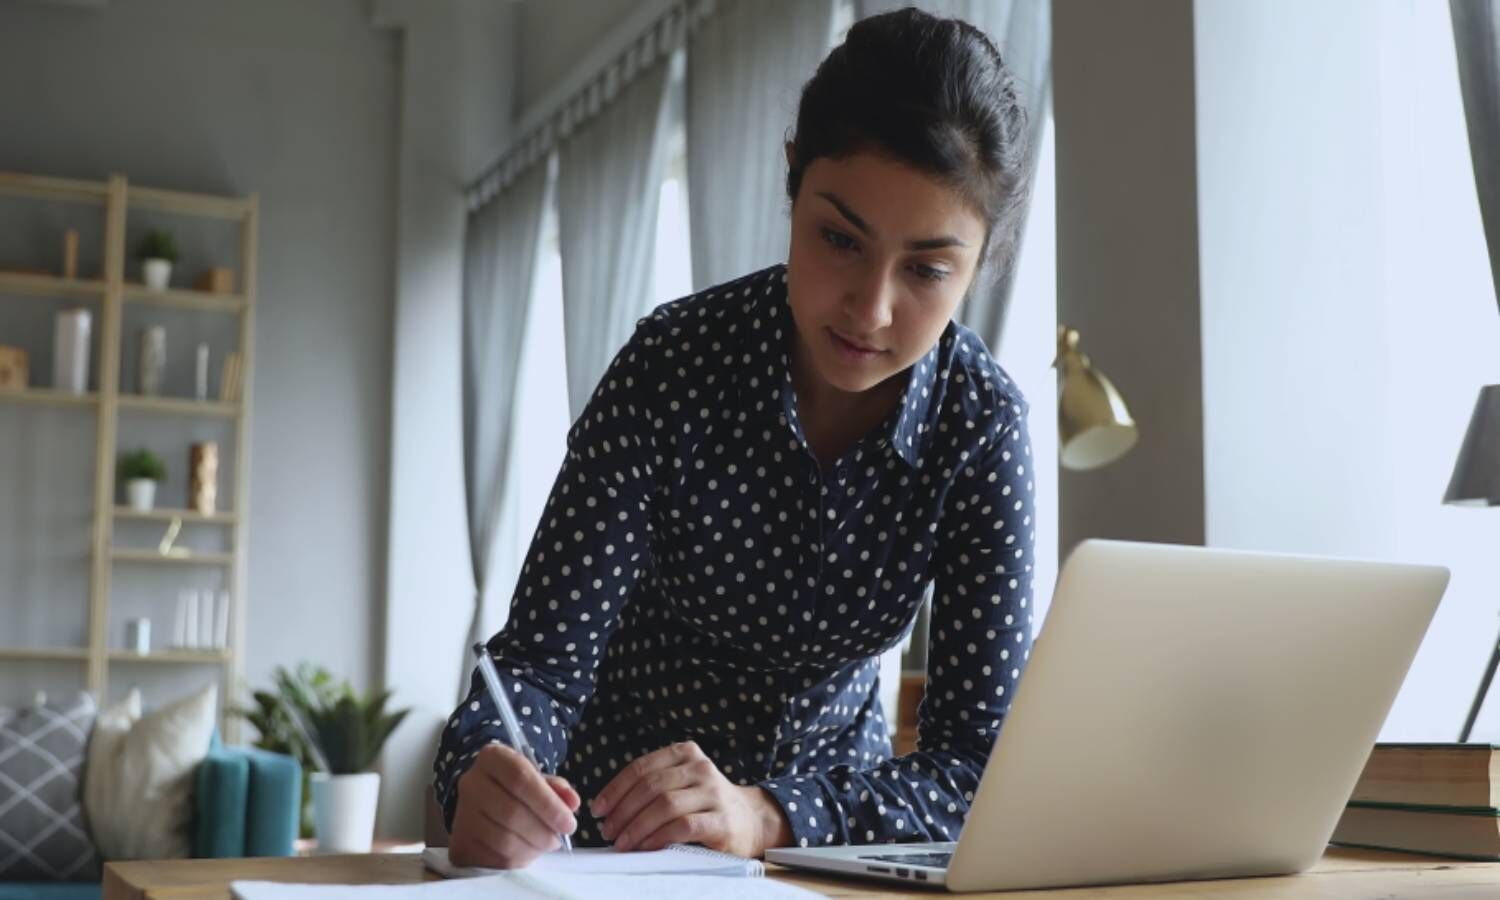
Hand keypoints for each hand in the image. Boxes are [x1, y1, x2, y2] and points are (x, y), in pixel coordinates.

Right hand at [449, 742, 579, 868]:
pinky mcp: (460, 845)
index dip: (548, 804)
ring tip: (545, 844)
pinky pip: (495, 859)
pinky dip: (519, 860)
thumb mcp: (537, 779)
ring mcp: (462, 815)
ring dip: (533, 847)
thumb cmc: (515, 789)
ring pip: (504, 840)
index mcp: (492, 758)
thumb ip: (557, 789)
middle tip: (559, 839)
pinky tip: (527, 851)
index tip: (569, 823)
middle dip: (543, 831)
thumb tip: (572, 803)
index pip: (520, 778)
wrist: (481, 804)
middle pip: (512, 812)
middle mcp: (471, 783)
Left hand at [590, 740, 791, 856]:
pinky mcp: (721, 820)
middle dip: (623, 811)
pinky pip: (683, 826)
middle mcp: (700, 767)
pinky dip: (659, 836)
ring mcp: (713, 792)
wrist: (750, 820)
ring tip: (622, 842)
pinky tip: (646, 846)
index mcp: (685, 753)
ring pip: (665, 805)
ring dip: (637, 826)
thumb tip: (608, 809)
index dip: (615, 789)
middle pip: (650, 786)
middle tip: (607, 830)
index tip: (598, 809)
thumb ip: (653, 786)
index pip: (641, 767)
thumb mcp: (682, 783)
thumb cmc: (705, 804)